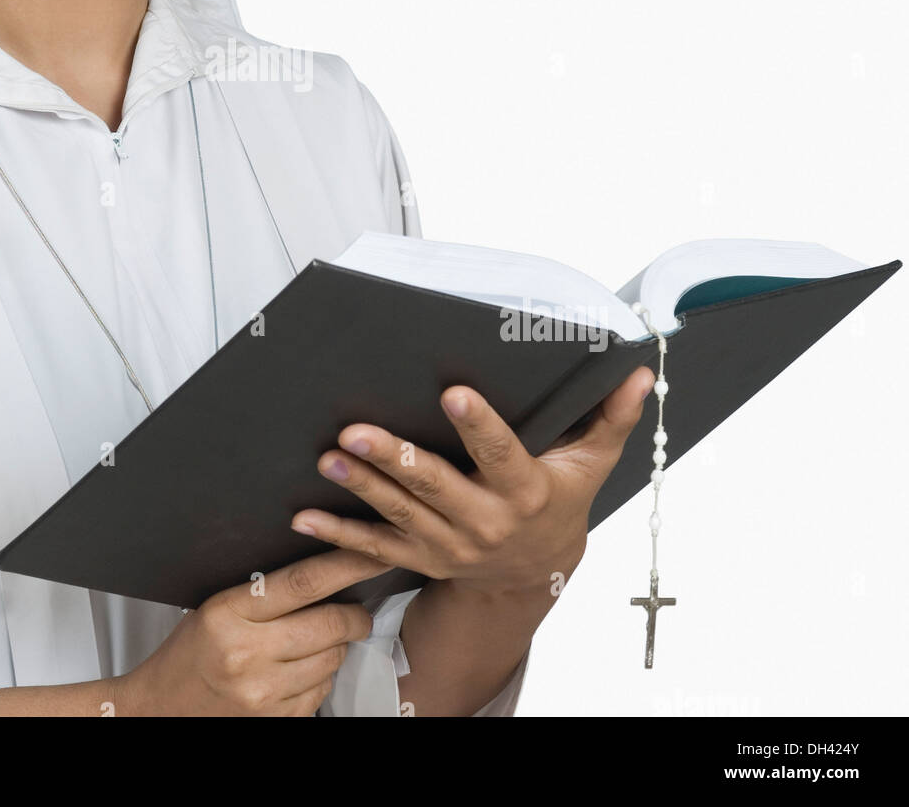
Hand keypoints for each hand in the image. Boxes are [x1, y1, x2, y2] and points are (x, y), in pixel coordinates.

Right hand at [112, 546, 391, 715]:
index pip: (303, 582)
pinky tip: (299, 671)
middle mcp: (247, 653)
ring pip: (333, 659)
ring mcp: (263, 693)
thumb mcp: (217, 607)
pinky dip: (322, 678)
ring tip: (315, 642)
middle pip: (330, 624)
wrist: (161, 708)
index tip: (372, 552)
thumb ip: (266, 593)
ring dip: (337, 647)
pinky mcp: (276, 720)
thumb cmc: (191, 652)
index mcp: (230, 613)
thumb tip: (325, 572)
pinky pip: (322, 691)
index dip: (346, 564)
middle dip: (355, 615)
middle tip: (356, 610)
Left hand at [290, 366, 654, 599]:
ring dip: (361, 486)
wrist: (535, 572)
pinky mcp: (421, 558)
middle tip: (358, 430)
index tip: (454, 392)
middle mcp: (486, 523)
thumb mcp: (592, 461)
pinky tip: (305, 516)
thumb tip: (638, 371)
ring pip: (400, 514)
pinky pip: (375, 549)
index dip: (480, 426)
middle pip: (437, 488)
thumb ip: (612, 416)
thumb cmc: (561, 499)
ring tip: (329, 456)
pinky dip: (338, 534)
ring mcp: (450, 545)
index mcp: (527, 492)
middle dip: (397, 458)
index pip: (503, 455)